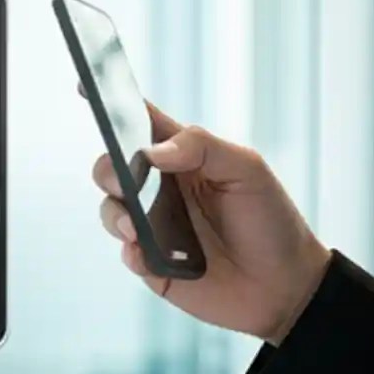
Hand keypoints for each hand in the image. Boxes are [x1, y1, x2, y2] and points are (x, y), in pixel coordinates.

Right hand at [88, 92, 330, 343]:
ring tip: (136, 229)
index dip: (114, 105)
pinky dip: (132, 252)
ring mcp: (153, 226)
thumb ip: (201, 147)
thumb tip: (150, 153)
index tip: (87, 87)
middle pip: (112, 167)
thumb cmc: (270, 221)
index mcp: (183, 157)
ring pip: (111, 209)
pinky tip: (149, 256)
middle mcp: (161, 188)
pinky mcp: (151, 263)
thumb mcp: (247, 170)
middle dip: (107, 169)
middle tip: (123, 182)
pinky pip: (126, 253)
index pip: (142, 124)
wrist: (286, 287)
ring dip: (116, 215)